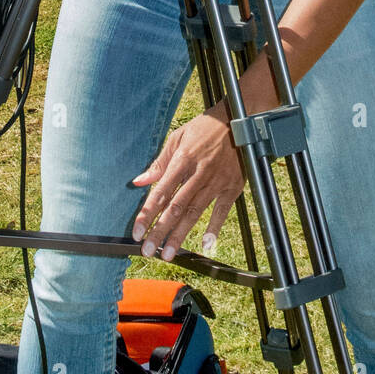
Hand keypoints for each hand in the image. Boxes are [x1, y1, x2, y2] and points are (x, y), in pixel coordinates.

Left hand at [131, 100, 245, 262]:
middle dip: (160, 231)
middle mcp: (198, 173)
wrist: (237, 120)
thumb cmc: (205, 128)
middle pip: (176, 207)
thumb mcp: (178, 137)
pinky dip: (214, 227)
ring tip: (168, 253)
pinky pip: (222, 211)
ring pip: (195, 212)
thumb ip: (159, 162)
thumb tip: (139, 181)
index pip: (161, 192)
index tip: (137, 231)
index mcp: (183, 160)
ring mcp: (217, 181)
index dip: (147, 213)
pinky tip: (206, 244)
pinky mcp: (232, 187)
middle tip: (147, 250)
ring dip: (180, 235)